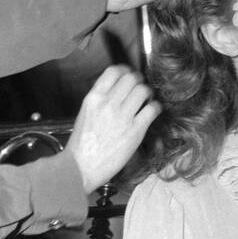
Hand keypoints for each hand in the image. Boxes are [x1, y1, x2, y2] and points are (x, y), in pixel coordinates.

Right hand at [67, 65, 159, 193]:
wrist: (81, 167)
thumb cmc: (82, 145)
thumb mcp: (85, 114)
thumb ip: (100, 100)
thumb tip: (116, 90)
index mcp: (94, 98)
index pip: (114, 71)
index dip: (125, 70)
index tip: (129, 74)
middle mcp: (108, 103)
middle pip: (131, 78)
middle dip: (138, 80)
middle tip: (140, 86)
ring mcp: (122, 116)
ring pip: (143, 90)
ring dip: (148, 92)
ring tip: (147, 99)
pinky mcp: (135, 131)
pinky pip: (152, 109)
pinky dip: (156, 107)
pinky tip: (153, 110)